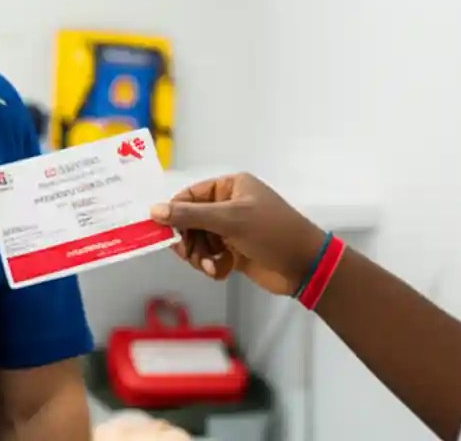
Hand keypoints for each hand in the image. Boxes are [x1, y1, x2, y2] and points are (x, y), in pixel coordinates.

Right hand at [150, 173, 325, 296]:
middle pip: (190, 222)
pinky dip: (212, 266)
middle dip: (189, 241)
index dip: (174, 214)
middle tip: (190, 256)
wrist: (305, 266)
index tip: (162, 232)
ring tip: (211, 267)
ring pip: (198, 242)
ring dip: (200, 257)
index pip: (189, 196)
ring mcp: (232, 229)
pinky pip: (210, 256)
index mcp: (230, 187)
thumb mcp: (230, 220)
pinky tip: (221, 272)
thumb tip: (154, 210)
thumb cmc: (272, 232)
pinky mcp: (235, 251)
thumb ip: (190, 215)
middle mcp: (229, 205)